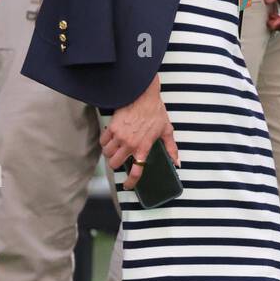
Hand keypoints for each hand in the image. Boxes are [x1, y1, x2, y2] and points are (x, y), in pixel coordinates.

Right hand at [100, 74, 178, 192]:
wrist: (143, 95)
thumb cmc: (156, 112)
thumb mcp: (167, 130)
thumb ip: (171, 148)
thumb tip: (176, 162)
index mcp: (143, 147)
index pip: (136, 170)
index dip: (131, 181)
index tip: (128, 185)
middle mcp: (130, 143)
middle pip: (115, 164)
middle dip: (116, 165)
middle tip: (120, 161)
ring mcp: (119, 136)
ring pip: (107, 154)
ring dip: (110, 154)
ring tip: (115, 150)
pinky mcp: (112, 127)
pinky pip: (103, 141)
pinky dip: (105, 143)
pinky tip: (110, 141)